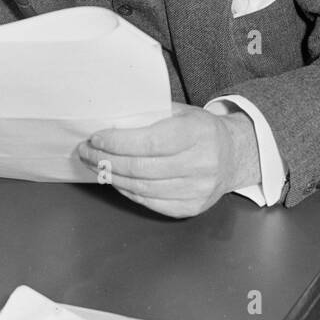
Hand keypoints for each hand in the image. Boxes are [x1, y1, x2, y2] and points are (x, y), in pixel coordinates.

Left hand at [77, 103, 261, 218]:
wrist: (233, 156)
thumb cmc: (199, 129)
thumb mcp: (181, 111)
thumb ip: (150, 115)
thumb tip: (109, 121)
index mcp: (198, 133)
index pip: (150, 142)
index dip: (118, 143)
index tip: (95, 138)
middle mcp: (201, 164)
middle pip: (141, 168)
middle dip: (107, 160)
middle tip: (86, 151)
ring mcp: (198, 190)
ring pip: (142, 188)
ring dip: (112, 177)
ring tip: (94, 165)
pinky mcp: (192, 208)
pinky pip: (150, 202)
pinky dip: (127, 191)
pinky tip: (115, 180)